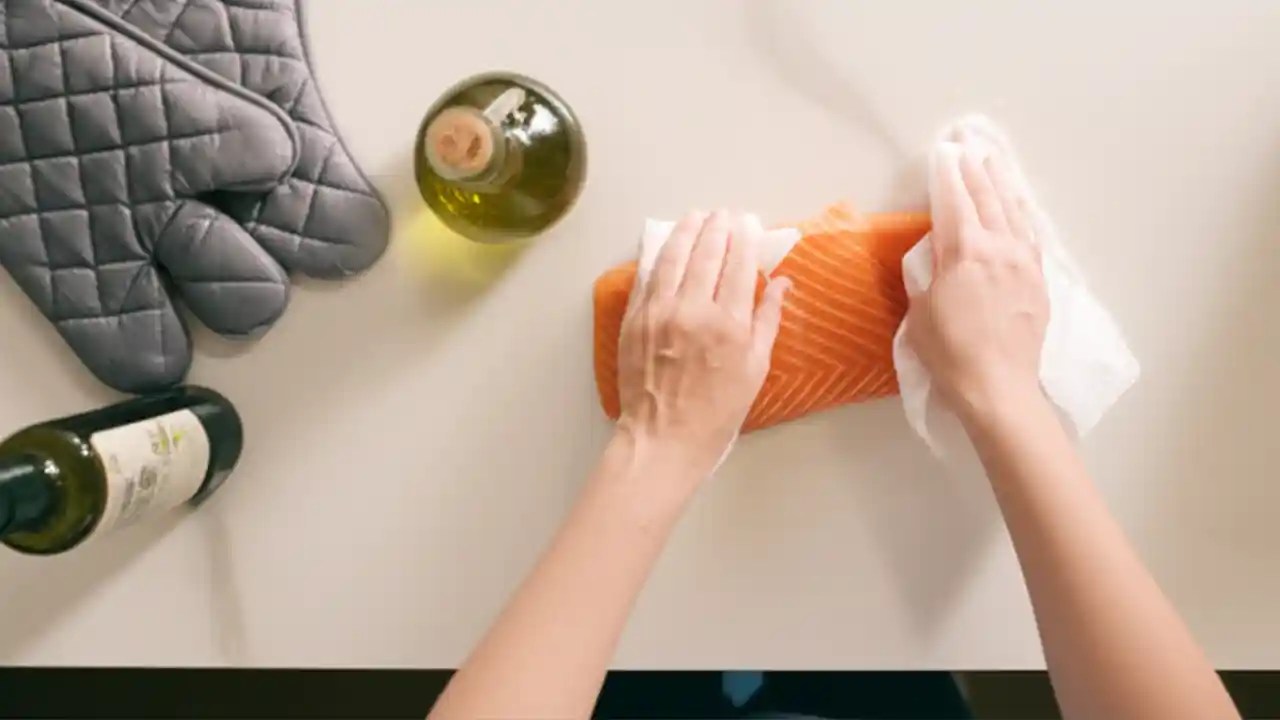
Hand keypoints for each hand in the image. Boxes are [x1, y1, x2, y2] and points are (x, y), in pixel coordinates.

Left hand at [616, 209, 789, 476]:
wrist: (663, 439)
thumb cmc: (718, 412)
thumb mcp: (755, 370)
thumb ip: (767, 321)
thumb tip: (781, 282)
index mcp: (730, 323)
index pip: (739, 264)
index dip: (745, 238)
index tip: (748, 222)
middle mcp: (693, 310)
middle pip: (706, 253)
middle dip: (717, 227)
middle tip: (723, 214)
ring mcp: (659, 312)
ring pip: (673, 258)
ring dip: (686, 232)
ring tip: (696, 217)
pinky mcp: (634, 320)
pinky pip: (647, 278)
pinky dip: (659, 257)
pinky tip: (666, 246)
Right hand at [906, 139, 1049, 423]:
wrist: (998, 387)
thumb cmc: (949, 353)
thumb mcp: (920, 311)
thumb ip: (927, 273)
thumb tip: (935, 250)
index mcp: (965, 252)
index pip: (953, 201)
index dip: (946, 174)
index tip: (942, 151)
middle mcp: (999, 248)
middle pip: (987, 198)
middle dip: (975, 168)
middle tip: (968, 143)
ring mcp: (1024, 262)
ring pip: (1013, 211)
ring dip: (1001, 183)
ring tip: (994, 160)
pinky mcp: (1038, 280)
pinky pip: (1031, 234)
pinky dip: (1021, 213)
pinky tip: (1019, 205)